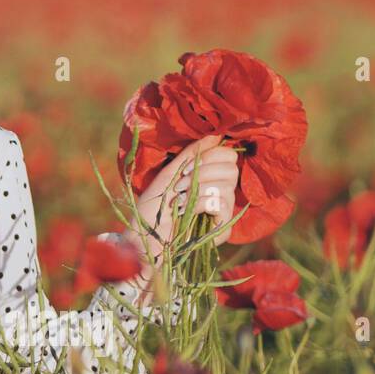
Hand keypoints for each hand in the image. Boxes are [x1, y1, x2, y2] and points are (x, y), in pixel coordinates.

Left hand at [125, 135, 239, 263]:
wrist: (143, 239)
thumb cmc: (151, 208)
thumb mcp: (168, 175)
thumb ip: (191, 155)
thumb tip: (215, 134)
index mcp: (208, 177)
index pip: (228, 155)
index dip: (211, 155)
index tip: (188, 166)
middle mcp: (220, 192)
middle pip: (231, 167)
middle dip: (202, 172)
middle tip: (179, 185)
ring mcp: (223, 211)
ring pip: (226, 184)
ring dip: (196, 189)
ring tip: (178, 200)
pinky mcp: (224, 227)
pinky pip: (222, 203)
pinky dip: (200, 203)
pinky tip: (186, 213)